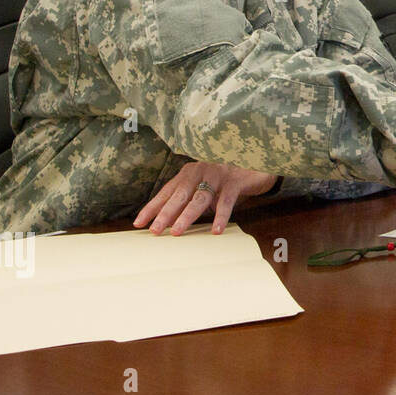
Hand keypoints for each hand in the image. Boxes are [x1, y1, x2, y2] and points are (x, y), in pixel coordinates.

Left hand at [134, 161, 277, 235]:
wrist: (257, 162)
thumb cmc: (228, 179)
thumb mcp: (206, 187)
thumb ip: (192, 200)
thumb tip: (172, 222)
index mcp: (188, 174)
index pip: (166, 192)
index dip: (152, 207)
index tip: (138, 223)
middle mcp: (200, 171)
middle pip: (179, 195)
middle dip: (165, 213)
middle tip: (154, 230)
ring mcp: (217, 175)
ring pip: (199, 198)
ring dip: (187, 216)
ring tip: (177, 232)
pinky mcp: (235, 181)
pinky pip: (226, 201)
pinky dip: (220, 216)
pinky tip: (215, 231)